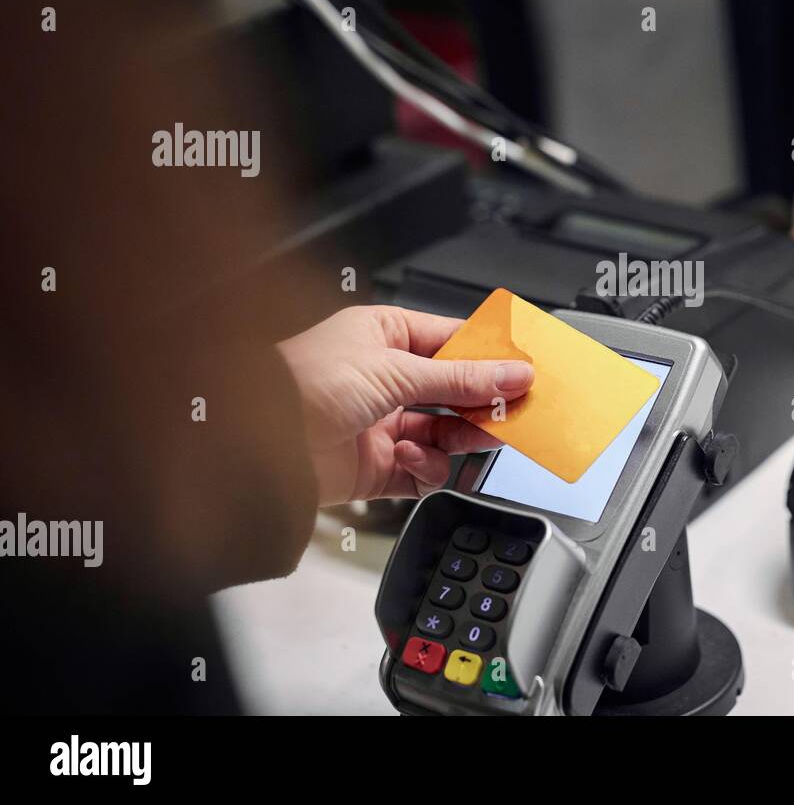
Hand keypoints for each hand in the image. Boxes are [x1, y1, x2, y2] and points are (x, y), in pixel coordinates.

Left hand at [276, 305, 533, 504]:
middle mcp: (385, 377)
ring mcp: (380, 423)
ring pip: (445, 433)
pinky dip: (428, 468)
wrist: (254, 444)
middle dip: (483, 403)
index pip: (454, 343)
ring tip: (474, 438)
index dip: (491, 357)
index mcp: (385, 336)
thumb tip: (513, 373)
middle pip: (455, 391)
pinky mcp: (375, 467)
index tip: (526, 370)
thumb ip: (462, 379)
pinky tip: (418, 459)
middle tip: (514, 411)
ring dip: (461, 437)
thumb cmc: (304, 384)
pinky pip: (422, 470)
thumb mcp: (395, 371)